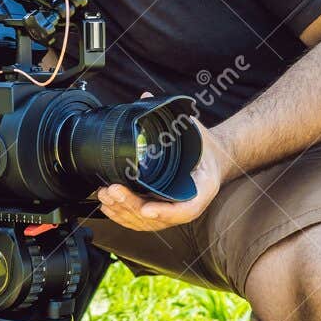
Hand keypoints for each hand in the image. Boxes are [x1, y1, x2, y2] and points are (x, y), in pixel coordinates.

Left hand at [95, 118, 227, 232]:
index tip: (146, 208)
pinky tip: (109, 207)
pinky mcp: (162, 211)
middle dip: (131, 206)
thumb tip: (145, 96)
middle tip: (112, 190)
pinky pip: (142, 222)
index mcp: (203, 188)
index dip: (165, 212)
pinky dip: (124, 217)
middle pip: (158, 218)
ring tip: (105, 195)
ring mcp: (174, 211)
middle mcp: (189, 205)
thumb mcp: (194, 129)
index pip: (186, 209)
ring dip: (123, 212)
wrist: (214, 160)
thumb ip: (173, 116)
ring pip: (147, 223)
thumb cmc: (204, 147)